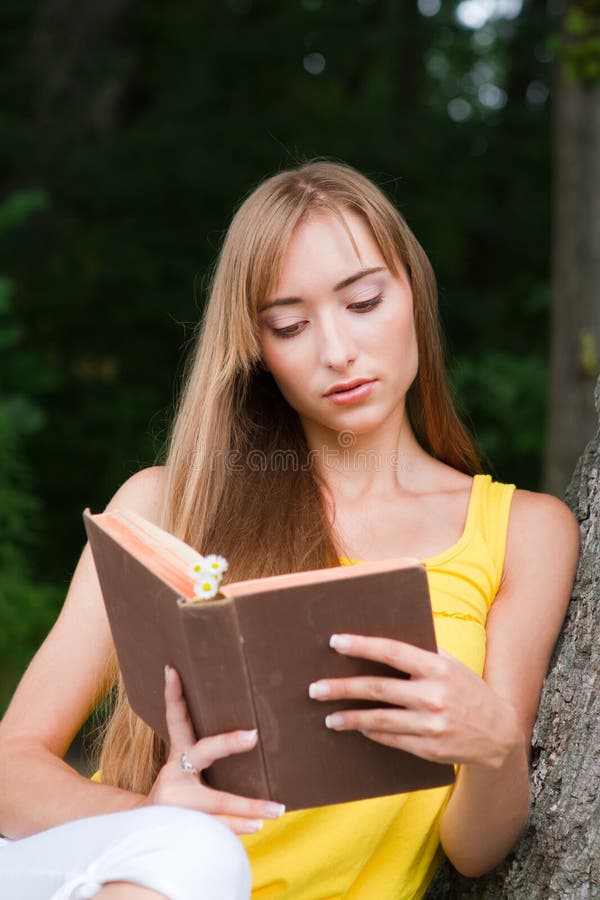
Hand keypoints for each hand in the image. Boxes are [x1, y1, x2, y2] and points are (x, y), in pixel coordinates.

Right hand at [141, 665, 285, 833]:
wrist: (143, 832)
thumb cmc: (179, 792)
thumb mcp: (185, 768)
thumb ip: (206, 752)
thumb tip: (249, 728)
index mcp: (177, 754)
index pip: (175, 719)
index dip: (173, 695)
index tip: (172, 671)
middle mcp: (174, 774)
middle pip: (203, 754)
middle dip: (228, 743)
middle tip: (253, 735)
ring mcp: (177, 802)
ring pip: (216, 800)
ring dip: (247, 805)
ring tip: (276, 808)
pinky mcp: (182, 825)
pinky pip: (215, 826)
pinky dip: (237, 826)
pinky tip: (257, 826)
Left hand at [308, 635, 522, 768]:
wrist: (500, 732)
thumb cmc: (467, 689)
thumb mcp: (450, 665)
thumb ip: (420, 654)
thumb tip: (377, 643)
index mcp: (438, 667)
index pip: (392, 651)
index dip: (362, 645)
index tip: (335, 642)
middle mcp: (434, 695)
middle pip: (378, 688)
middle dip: (343, 687)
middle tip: (316, 688)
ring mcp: (431, 724)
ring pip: (379, 720)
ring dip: (350, 718)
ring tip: (328, 716)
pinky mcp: (428, 748)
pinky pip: (391, 739)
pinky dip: (370, 733)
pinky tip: (356, 728)